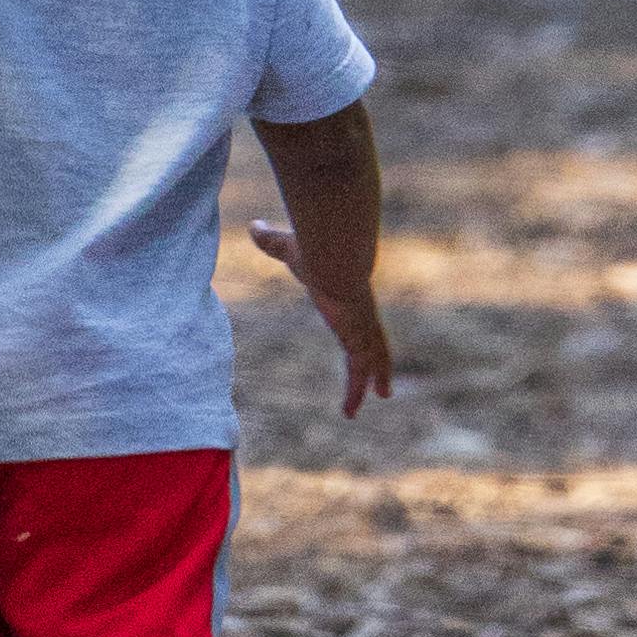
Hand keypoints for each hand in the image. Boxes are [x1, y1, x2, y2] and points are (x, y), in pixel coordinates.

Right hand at [249, 225, 395, 413]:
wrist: (335, 257)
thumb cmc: (313, 249)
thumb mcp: (289, 248)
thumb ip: (273, 241)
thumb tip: (252, 226)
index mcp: (348, 295)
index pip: (357, 318)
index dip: (360, 330)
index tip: (360, 340)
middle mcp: (359, 313)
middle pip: (373, 341)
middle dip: (379, 361)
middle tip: (384, 382)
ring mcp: (362, 327)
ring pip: (372, 359)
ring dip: (375, 379)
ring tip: (381, 397)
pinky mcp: (357, 339)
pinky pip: (360, 370)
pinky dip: (357, 390)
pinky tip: (352, 409)